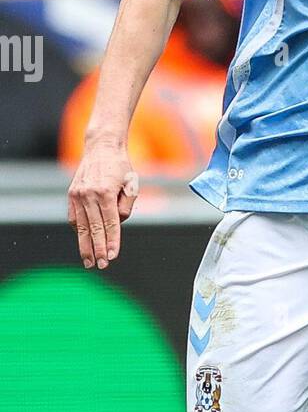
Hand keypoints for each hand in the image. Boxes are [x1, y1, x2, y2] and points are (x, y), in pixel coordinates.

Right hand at [68, 141, 138, 269]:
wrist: (101, 147)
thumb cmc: (121, 167)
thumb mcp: (132, 184)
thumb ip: (126, 206)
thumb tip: (116, 224)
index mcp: (106, 192)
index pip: (110, 223)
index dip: (112, 241)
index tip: (112, 256)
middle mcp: (89, 194)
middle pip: (94, 228)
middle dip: (98, 249)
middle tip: (102, 265)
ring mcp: (78, 194)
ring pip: (82, 226)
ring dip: (85, 245)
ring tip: (89, 262)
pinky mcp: (71, 194)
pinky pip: (74, 218)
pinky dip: (79, 231)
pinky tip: (84, 242)